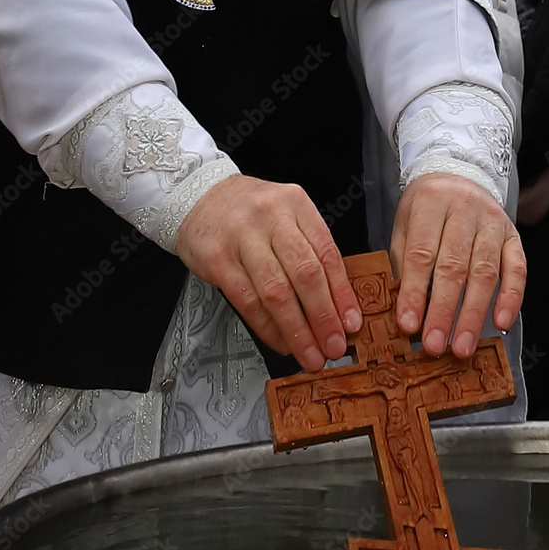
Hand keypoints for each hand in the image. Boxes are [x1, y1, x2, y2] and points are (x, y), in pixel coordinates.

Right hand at [176, 175, 362, 370]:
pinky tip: (281, 341)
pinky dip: (268, 327)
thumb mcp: (287, 216)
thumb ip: (311, 251)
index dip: (342, 294)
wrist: (197, 197)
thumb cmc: (249, 212)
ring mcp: (241, 237)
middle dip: (323, 317)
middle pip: (305, 274)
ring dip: (297, 330)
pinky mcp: (217, 259)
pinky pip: (248, 301)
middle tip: (333, 345)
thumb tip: (337, 305)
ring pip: (276, 292)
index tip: (351, 323)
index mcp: (296, 203)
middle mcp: (270, 217)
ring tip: (309, 352)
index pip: (327, 254)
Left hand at [390, 173, 525, 358]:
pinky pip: (517, 269)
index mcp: (431, 204)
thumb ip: (404, 264)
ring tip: (462, 345)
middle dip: (444, 311)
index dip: (415, 293)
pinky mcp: (513, 235)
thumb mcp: (405, 225)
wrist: (458, 175)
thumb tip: (404, 313)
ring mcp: (493, 222)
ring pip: (485, 272)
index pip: (422, 254)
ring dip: (473, 314)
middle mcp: (465, 210)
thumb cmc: (427, 209)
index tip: (409, 325)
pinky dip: (511, 297)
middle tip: (435, 344)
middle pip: (454, 267)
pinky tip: (500, 322)